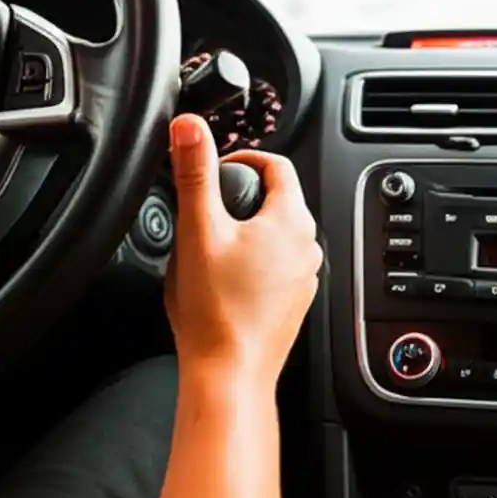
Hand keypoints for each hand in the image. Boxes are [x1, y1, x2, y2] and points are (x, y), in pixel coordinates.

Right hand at [163, 113, 320, 381]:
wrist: (228, 372)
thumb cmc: (215, 310)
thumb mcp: (197, 229)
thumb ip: (194, 171)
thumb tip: (190, 125)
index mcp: (290, 220)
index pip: (277, 164)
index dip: (243, 156)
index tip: (215, 165)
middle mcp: (306, 246)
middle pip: (276, 199)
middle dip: (241, 196)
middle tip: (205, 208)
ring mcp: (303, 277)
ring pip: (275, 234)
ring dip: (247, 229)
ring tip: (210, 243)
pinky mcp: (293, 302)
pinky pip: (274, 266)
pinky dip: (252, 262)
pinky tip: (222, 278)